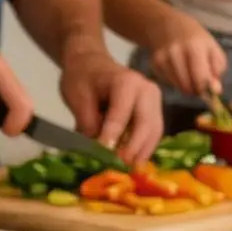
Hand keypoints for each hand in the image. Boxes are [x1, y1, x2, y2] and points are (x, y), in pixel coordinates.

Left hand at [60, 43, 163, 163]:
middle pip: (146, 124)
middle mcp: (147, 90)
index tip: (104, 152)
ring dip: (142, 151)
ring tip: (127, 168)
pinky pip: (152, 132)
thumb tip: (98, 148)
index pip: (121, 113)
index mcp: (126, 81)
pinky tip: (132, 160)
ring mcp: (154, 100)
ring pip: (154, 131)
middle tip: (120, 166)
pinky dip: (143, 147)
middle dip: (134, 148)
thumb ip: (88, 121)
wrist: (90, 62)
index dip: (113, 135)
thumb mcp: (77, 96)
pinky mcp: (154, 110)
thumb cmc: (82, 76)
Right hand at [146, 14, 227, 99]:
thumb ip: (217, 71)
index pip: (200, 78)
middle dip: (196, 89)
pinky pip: (169, 82)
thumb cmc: (196, 39)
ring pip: (178, 86)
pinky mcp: (154, 64)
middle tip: (200, 83)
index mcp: (194, 47)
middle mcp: (175, 52)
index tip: (210, 88)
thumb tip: (215, 90)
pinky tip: (178, 71)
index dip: (206, 88)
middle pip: (187, 85)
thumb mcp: (213, 50)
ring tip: (190, 76)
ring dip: (186, 87)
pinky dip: (175, 81)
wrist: (167, 25)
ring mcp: (162, 58)